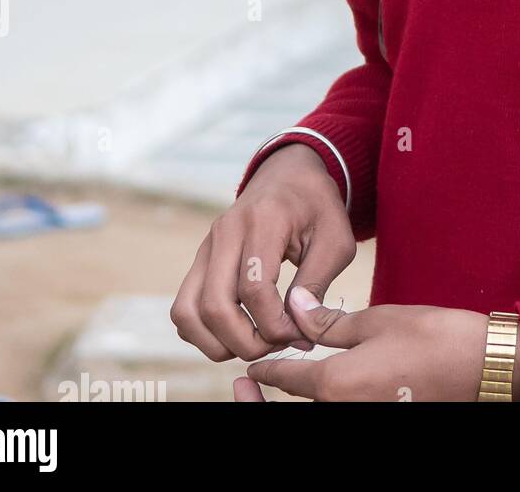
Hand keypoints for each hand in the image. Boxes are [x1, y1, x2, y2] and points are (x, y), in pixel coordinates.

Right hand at [170, 143, 355, 361]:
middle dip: (247, 342)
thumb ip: (317, 282)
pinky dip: (203, 333)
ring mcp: (206, 246)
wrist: (289, 174)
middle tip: (278, 344)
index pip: (254, 288)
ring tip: (256, 343)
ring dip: (219, 344)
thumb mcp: (336, 238)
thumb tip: (294, 325)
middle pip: (215, 306)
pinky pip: (184, 308)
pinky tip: (238, 332)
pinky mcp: (199, 260)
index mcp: (264, 220)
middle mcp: (226, 232)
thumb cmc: (317, 208)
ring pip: (188, 312)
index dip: (275, 325)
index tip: (299, 334)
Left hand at [233, 290, 519, 401]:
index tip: (249, 368)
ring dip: (293, 404)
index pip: (284, 381)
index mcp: (334, 385)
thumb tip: (295, 307)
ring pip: (316, 414)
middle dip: (261, 404)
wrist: (482, 368)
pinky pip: (338, 413)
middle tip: (243, 389)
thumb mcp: (378, 320)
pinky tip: (323, 388)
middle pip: (292, 411)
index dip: (264, 372)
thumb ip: (330, 323)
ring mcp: (362, 420)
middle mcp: (342, 412)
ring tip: (280, 386)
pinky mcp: (380, 419)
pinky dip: (323, 403)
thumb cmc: (433, 338)